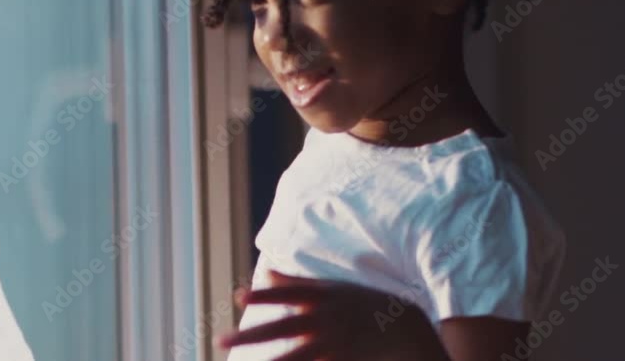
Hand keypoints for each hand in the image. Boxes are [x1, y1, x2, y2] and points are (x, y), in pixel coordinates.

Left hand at [217, 271, 447, 360]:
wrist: (405, 331)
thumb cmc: (363, 305)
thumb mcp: (332, 288)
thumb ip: (297, 283)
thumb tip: (264, 272)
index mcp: (321, 298)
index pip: (286, 295)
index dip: (262, 295)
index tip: (236, 296)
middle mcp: (323, 321)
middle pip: (280, 329)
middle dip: (248, 337)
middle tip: (220, 340)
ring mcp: (332, 345)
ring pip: (293, 358)